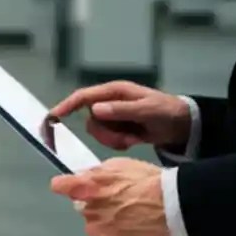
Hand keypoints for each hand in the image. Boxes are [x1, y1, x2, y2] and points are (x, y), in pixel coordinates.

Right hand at [48, 81, 191, 151]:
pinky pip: (107, 139)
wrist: (182, 125)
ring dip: (114, 140)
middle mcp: (109, 102)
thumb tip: (94, 110)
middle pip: (90, 120)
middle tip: (126, 139)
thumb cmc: (167, 112)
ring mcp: (113, 116)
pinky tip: (135, 140)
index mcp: (114, 91)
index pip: (84, 97)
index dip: (66, 106)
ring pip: (97, 132)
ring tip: (134, 138)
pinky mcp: (117, 128)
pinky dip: (119, 143)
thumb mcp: (147, 110)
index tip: (52, 117)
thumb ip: (121, 110)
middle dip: (105, 133)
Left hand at [50, 158, 169, 235]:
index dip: (64, 185)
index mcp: (87, 188)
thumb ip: (95, 172)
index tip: (68, 186)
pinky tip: (136, 226)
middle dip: (94, 203)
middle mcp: (89, 212)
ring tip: (131, 214)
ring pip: (97, 226)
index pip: (59, 186)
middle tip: (118, 199)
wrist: (173, 205)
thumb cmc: (147, 180)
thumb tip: (82, 178)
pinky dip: (121, 234)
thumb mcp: (119, 165)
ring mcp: (102, 232)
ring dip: (107, 221)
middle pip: (82, 208)